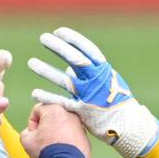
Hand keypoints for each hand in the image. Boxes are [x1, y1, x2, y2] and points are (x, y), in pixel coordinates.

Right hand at [21, 102, 91, 157]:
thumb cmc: (47, 152)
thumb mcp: (26, 141)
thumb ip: (26, 132)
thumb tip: (30, 134)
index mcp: (54, 110)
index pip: (38, 110)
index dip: (32, 123)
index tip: (33, 135)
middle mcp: (69, 114)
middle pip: (52, 118)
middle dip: (46, 128)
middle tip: (42, 142)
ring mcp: (80, 126)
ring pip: (64, 127)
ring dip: (57, 135)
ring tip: (53, 149)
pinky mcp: (85, 138)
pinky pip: (73, 137)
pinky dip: (67, 143)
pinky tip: (62, 153)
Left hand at [28, 26, 158, 157]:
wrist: (127, 125)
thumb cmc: (116, 102)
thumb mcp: (107, 82)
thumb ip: (88, 73)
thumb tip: (70, 65)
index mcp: (103, 70)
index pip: (87, 49)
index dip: (73, 39)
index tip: (58, 31)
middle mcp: (96, 80)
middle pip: (74, 59)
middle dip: (58, 47)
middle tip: (43, 38)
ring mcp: (88, 95)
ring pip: (64, 80)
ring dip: (46, 71)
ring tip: (31, 63)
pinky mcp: (82, 111)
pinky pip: (61, 102)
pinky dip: (48, 97)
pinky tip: (34, 93)